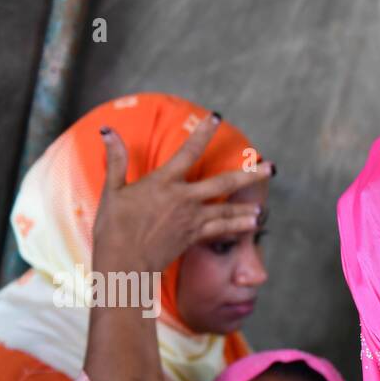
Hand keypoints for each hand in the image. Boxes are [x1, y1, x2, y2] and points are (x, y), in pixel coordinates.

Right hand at [92, 113, 272, 277]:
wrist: (124, 262)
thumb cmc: (113, 227)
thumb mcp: (112, 190)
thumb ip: (116, 160)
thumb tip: (108, 131)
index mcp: (163, 182)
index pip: (187, 151)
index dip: (202, 133)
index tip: (215, 118)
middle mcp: (183, 199)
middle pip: (224, 183)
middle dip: (250, 174)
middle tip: (271, 167)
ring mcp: (192, 219)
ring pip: (228, 211)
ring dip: (247, 208)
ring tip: (263, 207)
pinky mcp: (194, 237)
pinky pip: (222, 231)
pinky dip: (238, 227)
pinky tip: (252, 225)